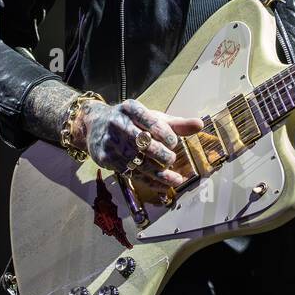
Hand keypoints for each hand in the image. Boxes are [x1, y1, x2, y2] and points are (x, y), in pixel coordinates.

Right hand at [78, 98, 200, 189]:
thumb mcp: (151, 118)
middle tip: (171, 159)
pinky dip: (149, 181)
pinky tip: (163, 185)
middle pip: (144, 143)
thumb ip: (175, 124)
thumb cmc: (131, 122)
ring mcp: (109, 142)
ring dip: (159, 173)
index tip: (174, 143)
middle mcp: (118, 123)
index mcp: (131, 108)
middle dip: (162, 154)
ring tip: (176, 180)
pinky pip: (131, 173)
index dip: (166, 135)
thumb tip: (199, 124)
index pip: (151, 121)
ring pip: (137, 162)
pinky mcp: (105, 158)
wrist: (95, 126)